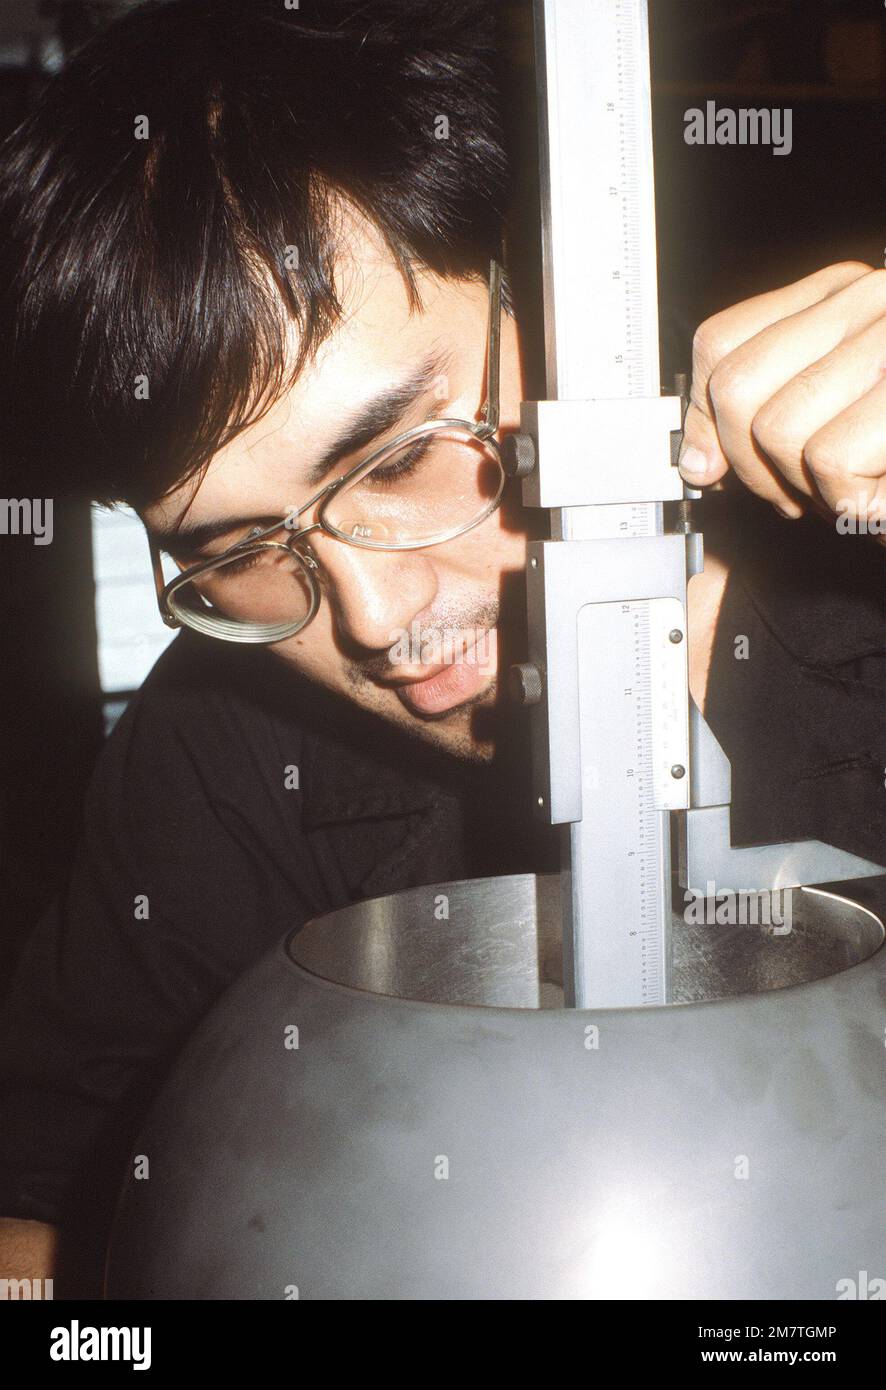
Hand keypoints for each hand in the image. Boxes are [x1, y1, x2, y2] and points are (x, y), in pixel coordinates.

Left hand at [678, 262, 885, 542]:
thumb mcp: (826, 423)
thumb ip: (754, 420)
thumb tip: (697, 460)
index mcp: (845, 294)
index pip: (722, 341)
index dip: (705, 416)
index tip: (723, 460)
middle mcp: (875, 299)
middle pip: (737, 386)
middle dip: (752, 464)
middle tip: (797, 489)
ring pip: (777, 430)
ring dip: (807, 488)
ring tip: (853, 487)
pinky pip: (829, 461)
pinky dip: (848, 503)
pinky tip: (880, 495)